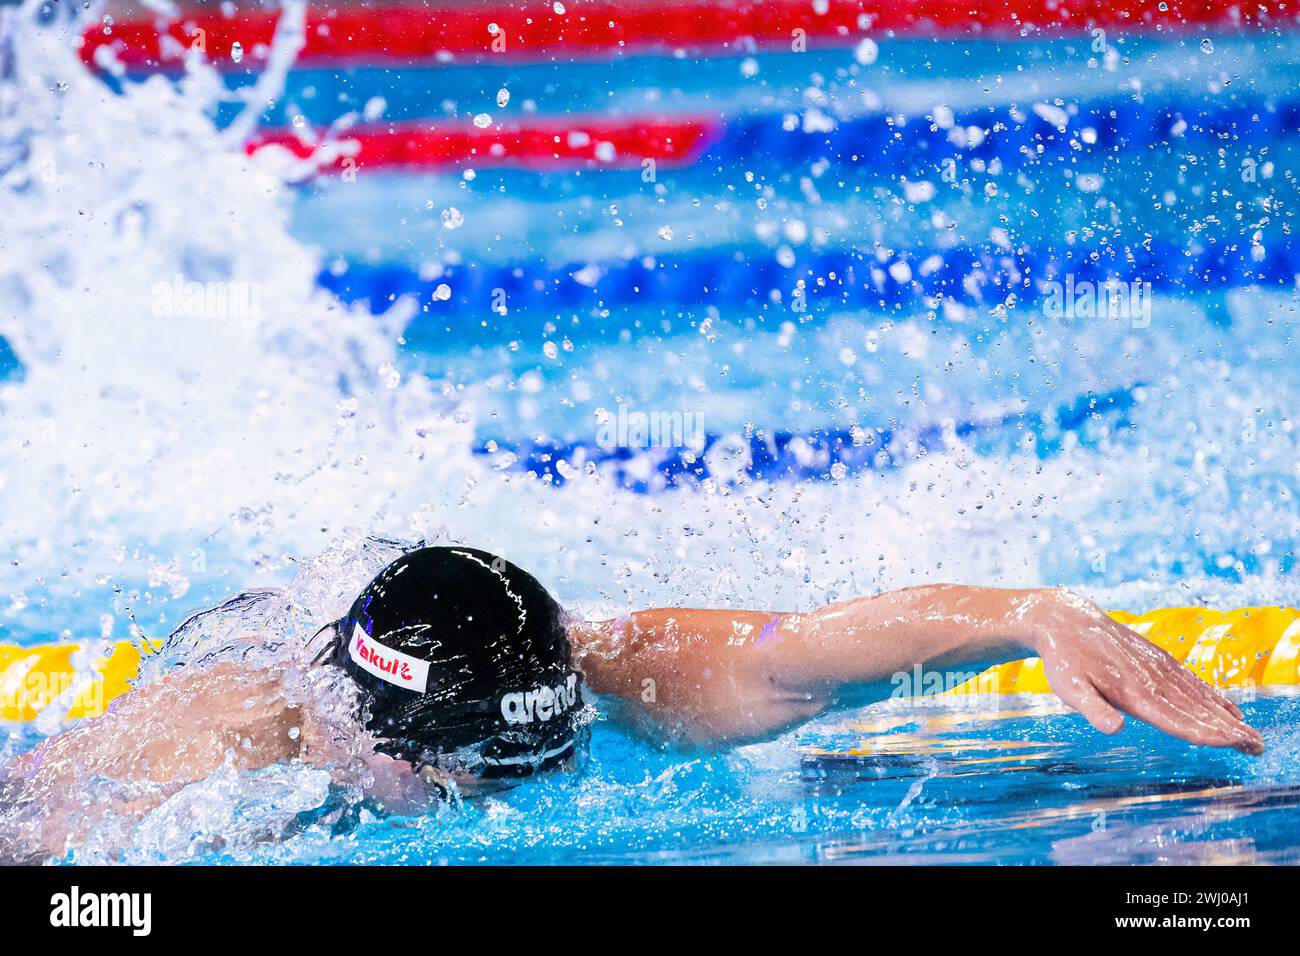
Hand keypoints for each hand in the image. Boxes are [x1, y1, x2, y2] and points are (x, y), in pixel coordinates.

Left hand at [1028, 589, 1263, 754]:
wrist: (1067, 619)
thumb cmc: (1065, 659)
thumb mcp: (1069, 687)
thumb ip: (1093, 708)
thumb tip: (1114, 729)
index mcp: (1132, 691)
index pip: (1174, 717)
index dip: (1204, 731)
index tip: (1233, 742)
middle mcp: (1151, 680)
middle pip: (1195, 709)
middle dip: (1228, 730)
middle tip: (1258, 747)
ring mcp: (1158, 668)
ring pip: (1199, 697)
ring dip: (1228, 718)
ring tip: (1253, 738)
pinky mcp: (1159, 660)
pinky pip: (1192, 682)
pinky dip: (1214, 698)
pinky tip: (1231, 711)